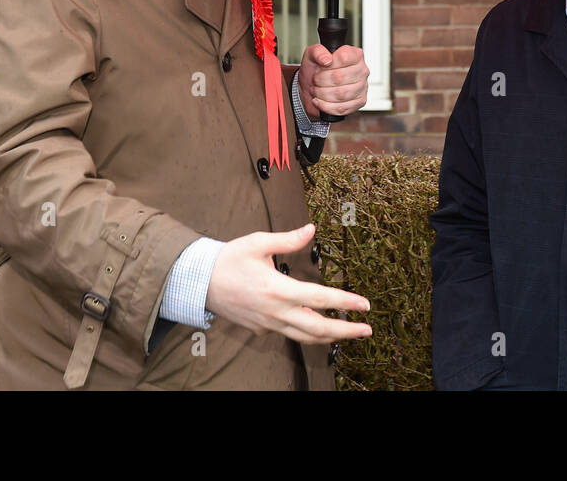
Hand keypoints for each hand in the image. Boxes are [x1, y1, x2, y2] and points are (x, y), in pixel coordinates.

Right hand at [205, 224, 371, 344]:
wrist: (199, 283)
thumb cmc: (229, 259)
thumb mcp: (258, 242)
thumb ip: (288, 239)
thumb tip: (312, 229)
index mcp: (278, 289)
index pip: (320, 298)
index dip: (345, 302)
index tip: (364, 305)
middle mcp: (276, 312)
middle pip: (318, 329)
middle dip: (346, 331)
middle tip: (367, 330)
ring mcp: (268, 324)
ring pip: (305, 337)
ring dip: (330, 337)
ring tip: (350, 333)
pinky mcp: (261, 330)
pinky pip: (289, 333)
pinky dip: (307, 332)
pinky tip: (318, 325)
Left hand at [297, 43, 368, 119]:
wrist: (312, 88)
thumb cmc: (315, 70)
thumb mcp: (311, 55)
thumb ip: (317, 52)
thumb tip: (326, 59)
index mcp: (354, 55)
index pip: (344, 57)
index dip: (329, 64)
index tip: (321, 67)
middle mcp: (362, 70)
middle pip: (340, 77)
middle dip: (321, 80)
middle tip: (315, 80)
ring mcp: (362, 87)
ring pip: (341, 94)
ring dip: (322, 94)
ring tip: (316, 90)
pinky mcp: (359, 102)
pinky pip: (342, 108)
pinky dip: (326, 106)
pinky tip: (319, 101)